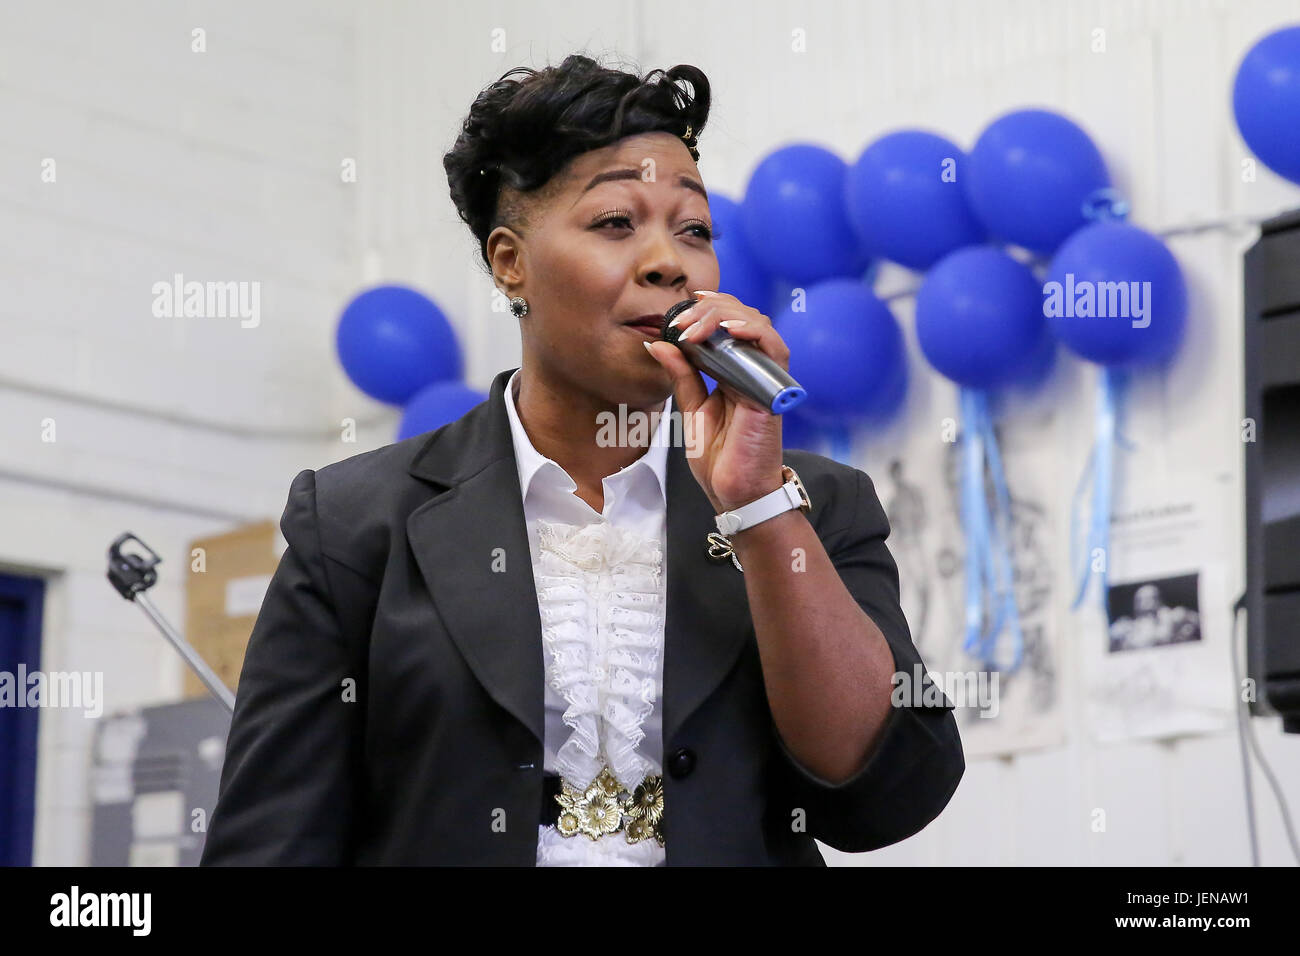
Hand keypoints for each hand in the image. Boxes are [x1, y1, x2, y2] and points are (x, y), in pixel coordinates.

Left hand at [643, 290, 788, 512]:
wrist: (734, 493)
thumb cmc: (718, 458)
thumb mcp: (691, 409)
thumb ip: (681, 375)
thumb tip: (659, 343)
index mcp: (733, 372)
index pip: (726, 324)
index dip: (706, 309)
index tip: (678, 311)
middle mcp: (751, 369)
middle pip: (740, 317)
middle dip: (708, 309)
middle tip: (681, 321)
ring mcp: (764, 378)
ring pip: (757, 324)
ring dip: (724, 315)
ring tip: (695, 326)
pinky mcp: (773, 390)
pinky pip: (773, 349)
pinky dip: (753, 331)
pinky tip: (728, 328)